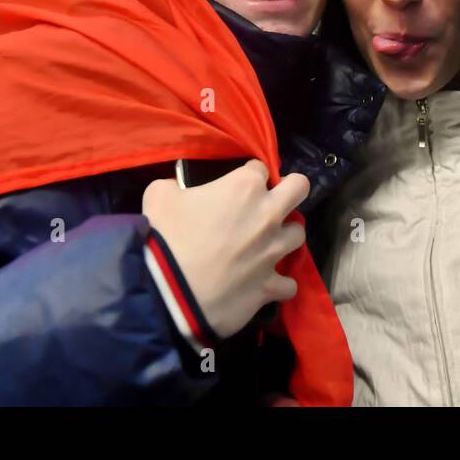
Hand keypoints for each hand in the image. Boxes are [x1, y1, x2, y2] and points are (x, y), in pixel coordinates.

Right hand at [142, 160, 308, 338]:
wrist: (170, 291)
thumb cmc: (165, 236)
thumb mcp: (159, 195)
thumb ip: (175, 186)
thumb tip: (177, 190)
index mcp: (244, 187)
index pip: (259, 168)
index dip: (248, 175)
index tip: (236, 187)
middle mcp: (268, 214)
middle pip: (299, 188)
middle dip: (290, 189)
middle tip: (272, 201)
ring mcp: (273, 251)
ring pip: (299, 234)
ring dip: (285, 236)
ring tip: (268, 243)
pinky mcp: (271, 285)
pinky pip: (289, 284)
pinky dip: (280, 283)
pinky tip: (266, 283)